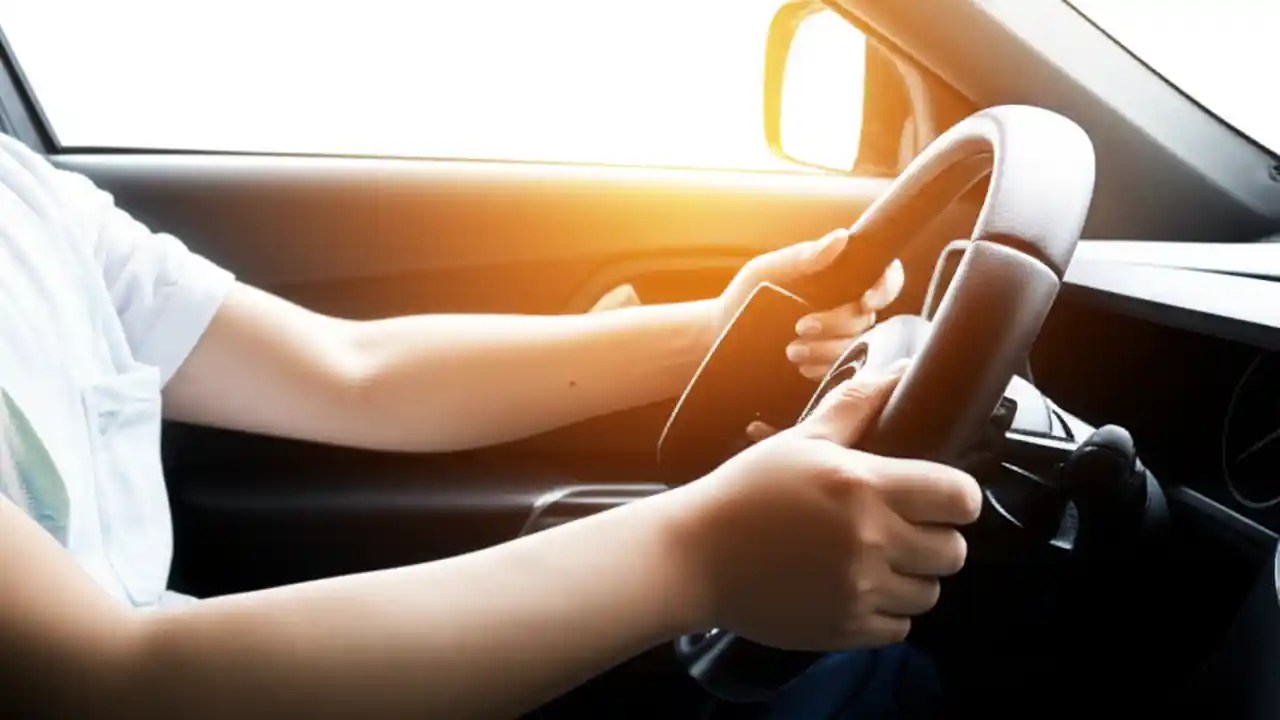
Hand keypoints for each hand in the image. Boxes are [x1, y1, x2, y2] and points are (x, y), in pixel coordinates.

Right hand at [673, 362, 981, 650]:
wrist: (694, 556)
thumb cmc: (746, 492)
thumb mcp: (801, 440)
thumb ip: (856, 405)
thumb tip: (899, 371)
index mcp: (863, 486)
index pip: (959, 497)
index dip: (959, 497)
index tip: (943, 498)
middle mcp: (869, 540)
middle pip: (954, 551)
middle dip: (938, 539)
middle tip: (906, 529)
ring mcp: (858, 589)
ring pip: (930, 593)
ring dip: (913, 578)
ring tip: (877, 560)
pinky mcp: (844, 628)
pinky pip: (900, 628)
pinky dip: (887, 612)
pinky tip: (856, 588)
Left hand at [714, 228, 904, 381]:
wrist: (723, 334)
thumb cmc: (746, 295)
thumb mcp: (769, 271)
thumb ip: (804, 256)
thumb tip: (842, 237)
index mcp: (838, 276)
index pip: (883, 275)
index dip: (885, 287)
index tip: (866, 301)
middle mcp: (845, 304)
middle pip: (868, 316)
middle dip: (837, 324)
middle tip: (801, 327)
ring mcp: (839, 335)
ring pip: (856, 345)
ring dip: (827, 350)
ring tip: (791, 350)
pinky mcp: (829, 362)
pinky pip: (843, 369)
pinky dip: (823, 368)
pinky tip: (800, 365)